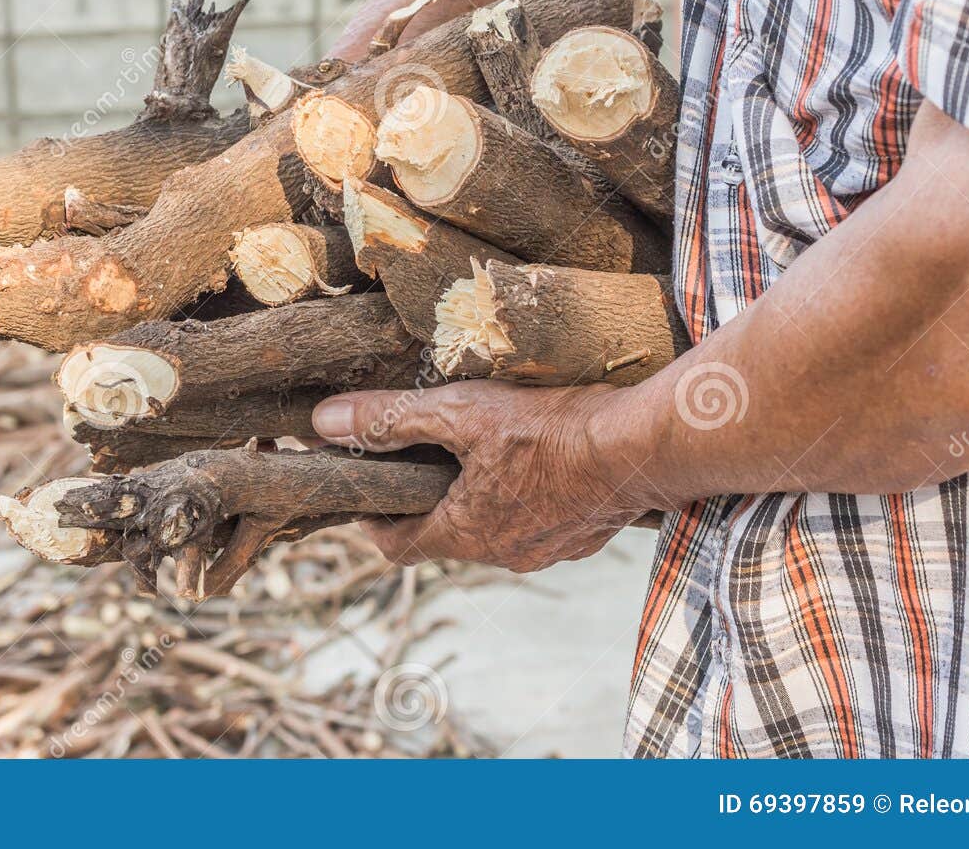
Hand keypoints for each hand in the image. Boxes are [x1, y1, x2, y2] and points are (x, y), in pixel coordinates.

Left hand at [311, 380, 649, 572]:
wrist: (645, 447)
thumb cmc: (552, 431)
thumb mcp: (459, 412)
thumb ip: (389, 419)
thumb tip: (323, 422)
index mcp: (465, 533)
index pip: (396, 546)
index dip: (372, 520)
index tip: (361, 490)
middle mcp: (504, 554)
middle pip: (445, 535)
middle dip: (424, 499)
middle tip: (413, 456)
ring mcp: (548, 550)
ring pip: (493, 529)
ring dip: (475, 497)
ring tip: (472, 449)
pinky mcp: (584, 534)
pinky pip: (537, 522)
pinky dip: (521, 497)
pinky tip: (530, 458)